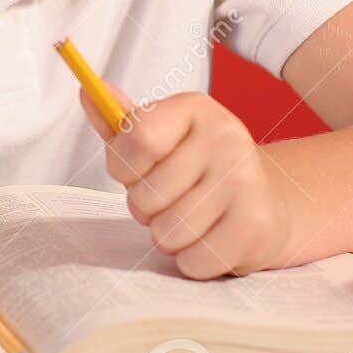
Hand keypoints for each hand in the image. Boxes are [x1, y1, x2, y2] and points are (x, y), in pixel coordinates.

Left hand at [77, 83, 295, 279]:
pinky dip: (193, 260)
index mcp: (195, 108)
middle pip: (147, 195)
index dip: (123, 166)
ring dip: (169, 238)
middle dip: (147, 210)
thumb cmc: (198, 171)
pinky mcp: (254, 226)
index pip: (137, 138)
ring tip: (191, 220)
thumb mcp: (161, 139)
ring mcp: (244, 181)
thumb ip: (120, 123)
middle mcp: (225, 137)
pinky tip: (212, 239)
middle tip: (172, 201)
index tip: (136, 171)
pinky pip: (193, 261)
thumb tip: (87, 91)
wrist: (265, 204)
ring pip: (168, 232)